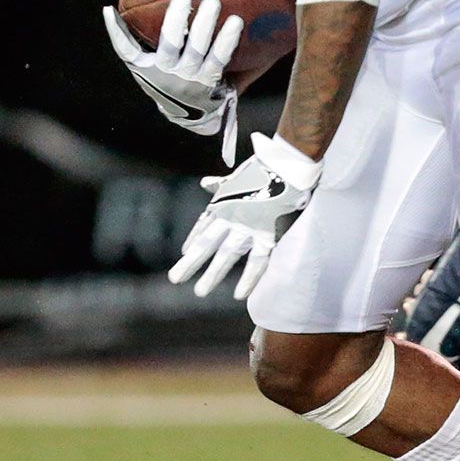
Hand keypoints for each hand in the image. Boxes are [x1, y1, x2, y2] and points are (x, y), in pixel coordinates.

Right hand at [103, 0, 242, 135]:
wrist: (188, 113)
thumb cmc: (164, 79)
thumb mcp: (145, 65)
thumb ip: (132, 41)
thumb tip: (108, 9)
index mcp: (146, 66)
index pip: (126, 50)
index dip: (115, 31)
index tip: (108, 10)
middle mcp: (166, 72)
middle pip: (170, 42)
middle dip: (177, 18)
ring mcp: (189, 77)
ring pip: (198, 48)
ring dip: (206, 25)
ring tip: (213, 2)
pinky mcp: (209, 80)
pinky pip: (219, 58)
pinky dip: (227, 40)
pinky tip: (235, 23)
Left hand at [170, 132, 320, 298]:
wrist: (284, 166)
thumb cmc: (262, 167)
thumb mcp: (236, 176)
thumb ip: (221, 184)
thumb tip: (205, 183)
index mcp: (222, 203)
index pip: (203, 226)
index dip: (193, 239)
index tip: (185, 252)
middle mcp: (229, 217)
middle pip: (207, 243)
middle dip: (190, 262)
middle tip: (175, 278)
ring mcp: (246, 227)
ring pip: (226, 255)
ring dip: (213, 274)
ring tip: (201, 291)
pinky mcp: (266, 234)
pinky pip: (256, 261)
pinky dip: (248, 278)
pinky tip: (239, 294)